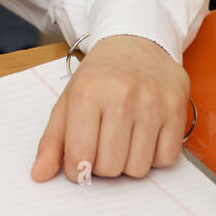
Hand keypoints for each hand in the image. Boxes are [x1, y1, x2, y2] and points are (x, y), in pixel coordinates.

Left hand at [31, 35, 190, 183]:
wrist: (136, 41)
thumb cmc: (99, 75)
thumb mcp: (69, 100)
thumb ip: (52, 140)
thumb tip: (39, 175)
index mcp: (87, 92)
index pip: (79, 156)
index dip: (76, 169)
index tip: (77, 163)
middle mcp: (122, 96)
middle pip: (110, 168)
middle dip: (102, 165)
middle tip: (101, 145)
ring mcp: (152, 102)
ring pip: (138, 169)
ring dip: (127, 162)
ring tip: (123, 138)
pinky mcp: (176, 108)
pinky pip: (165, 159)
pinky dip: (153, 156)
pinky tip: (144, 135)